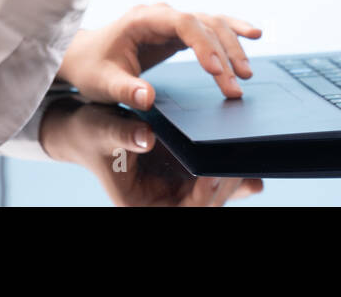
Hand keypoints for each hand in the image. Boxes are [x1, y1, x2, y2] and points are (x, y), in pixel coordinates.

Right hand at [39, 100, 262, 206]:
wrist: (88, 129)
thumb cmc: (90, 133)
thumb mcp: (102, 130)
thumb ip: (124, 134)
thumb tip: (146, 136)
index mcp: (139, 204)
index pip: (180, 211)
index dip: (202, 196)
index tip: (217, 172)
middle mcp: (160, 202)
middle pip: (202, 205)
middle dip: (224, 187)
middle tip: (245, 162)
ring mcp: (173, 191)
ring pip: (211, 194)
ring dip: (232, 180)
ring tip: (252, 157)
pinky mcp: (181, 176)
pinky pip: (210, 178)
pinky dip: (228, 170)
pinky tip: (249, 159)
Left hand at [54, 4, 262, 108]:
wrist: (84, 57)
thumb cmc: (92, 68)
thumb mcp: (103, 83)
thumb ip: (125, 89)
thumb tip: (147, 98)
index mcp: (143, 19)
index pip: (182, 23)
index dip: (203, 44)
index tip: (216, 70)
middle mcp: (162, 14)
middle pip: (203, 24)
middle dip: (224, 53)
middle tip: (237, 84)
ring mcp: (172, 21)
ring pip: (212, 24)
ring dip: (232, 46)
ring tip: (247, 73)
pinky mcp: (179, 32)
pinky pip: (210, 28)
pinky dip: (231, 32)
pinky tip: (253, 35)